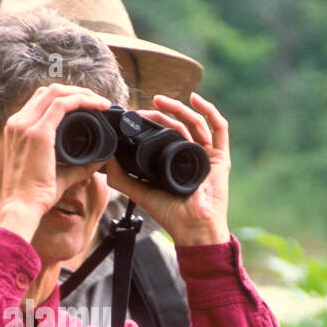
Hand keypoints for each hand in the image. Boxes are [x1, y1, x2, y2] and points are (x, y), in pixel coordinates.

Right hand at [0, 83, 112, 241]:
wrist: (21, 207)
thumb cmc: (35, 196)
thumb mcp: (59, 175)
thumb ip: (79, 166)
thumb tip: (100, 160)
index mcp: (18, 130)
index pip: (42, 101)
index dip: (66, 98)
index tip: (88, 107)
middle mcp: (18, 123)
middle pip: (49, 91)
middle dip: (76, 91)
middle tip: (98, 102)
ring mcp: (25, 125)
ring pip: (56, 92)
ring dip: (81, 93)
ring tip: (101, 102)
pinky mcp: (38, 132)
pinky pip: (63, 104)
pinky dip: (82, 100)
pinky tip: (98, 106)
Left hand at [106, 93, 229, 246]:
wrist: (191, 227)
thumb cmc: (170, 214)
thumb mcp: (140, 192)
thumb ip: (122, 177)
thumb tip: (106, 158)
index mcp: (176, 161)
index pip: (167, 133)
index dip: (155, 121)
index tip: (139, 115)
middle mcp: (192, 155)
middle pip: (181, 124)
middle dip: (165, 111)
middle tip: (149, 104)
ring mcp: (208, 155)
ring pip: (195, 122)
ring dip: (179, 108)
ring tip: (161, 100)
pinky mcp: (221, 157)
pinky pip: (219, 128)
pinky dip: (209, 110)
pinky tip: (195, 99)